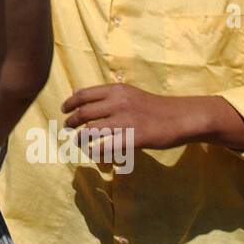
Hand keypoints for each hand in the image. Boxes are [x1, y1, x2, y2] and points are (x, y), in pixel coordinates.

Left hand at [62, 83, 195, 149]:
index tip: (63, 110)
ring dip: (80, 139)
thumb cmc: (153, 107)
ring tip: (79, 142)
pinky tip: (94, 153)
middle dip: (71, 123)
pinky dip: (95, 151)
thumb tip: (78, 95)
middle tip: (68, 128)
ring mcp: (125, 121)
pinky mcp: (133, 139)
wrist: (180, 117)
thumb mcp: (129, 93)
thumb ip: (106, 96)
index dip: (70, 103)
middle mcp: (118, 103)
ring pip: (90, 132)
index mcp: (116, 90)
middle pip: (83, 114)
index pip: (84, 95)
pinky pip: (105, 147)